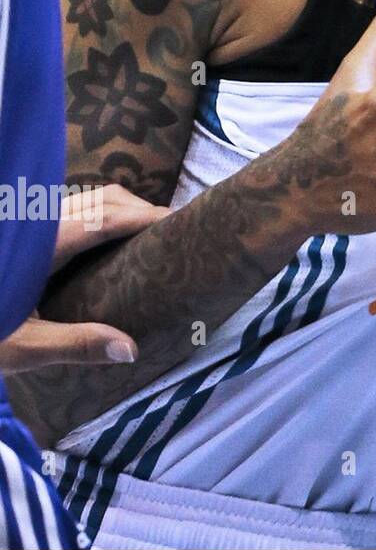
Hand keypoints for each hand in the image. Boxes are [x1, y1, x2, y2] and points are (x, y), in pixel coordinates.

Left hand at [0, 186, 167, 371]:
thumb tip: (131, 350)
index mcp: (43, 244)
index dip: (148, 216)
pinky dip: (97, 216)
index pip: (108, 216)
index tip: (183, 223)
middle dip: (141, 209)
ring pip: (85, 199)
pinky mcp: (20, 233)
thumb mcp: (19, 347)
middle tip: (174, 233)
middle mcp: (36, 223)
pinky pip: (68, 210)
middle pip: (102, 198)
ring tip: (147, 237)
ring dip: (119, 210)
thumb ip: (75, 345)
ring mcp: (26, 224)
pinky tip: (104, 244)